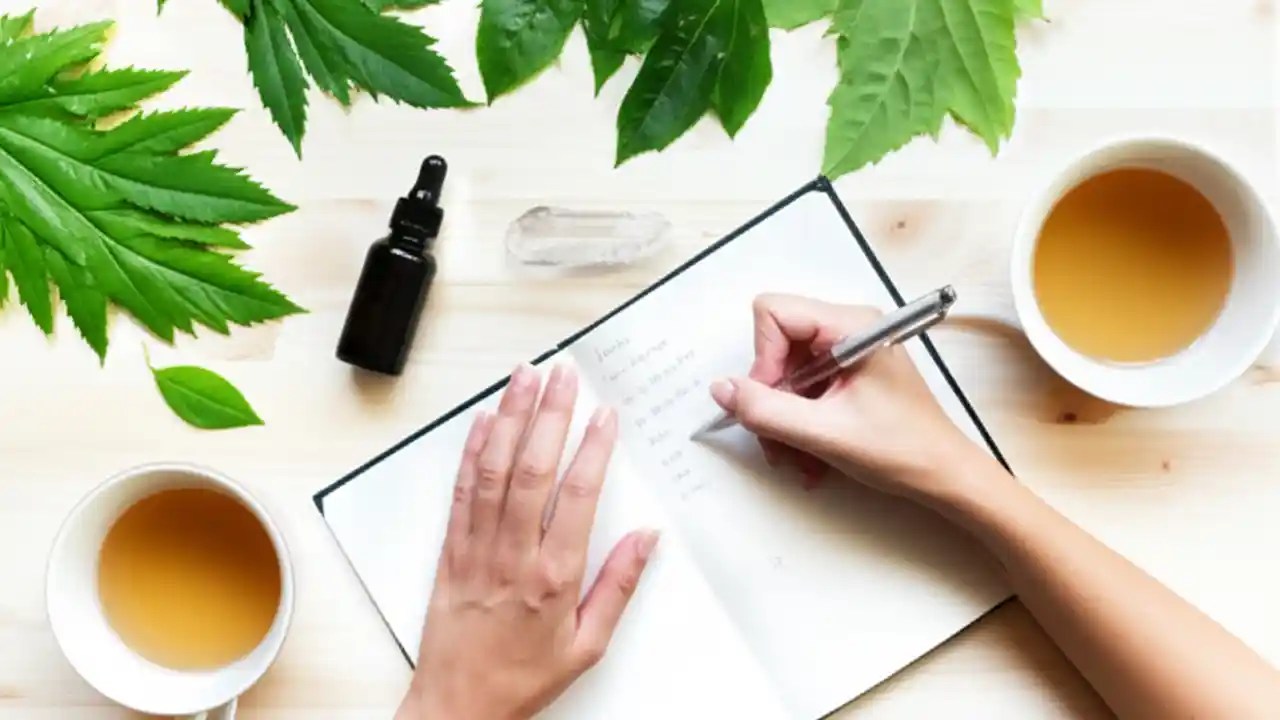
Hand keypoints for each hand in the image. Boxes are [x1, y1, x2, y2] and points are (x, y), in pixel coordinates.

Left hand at [397, 364, 659, 719]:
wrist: (457, 706)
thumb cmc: (522, 677)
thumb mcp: (588, 644)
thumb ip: (618, 585)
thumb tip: (647, 537)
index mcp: (553, 577)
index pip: (576, 496)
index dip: (592, 449)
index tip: (605, 415)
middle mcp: (512, 554)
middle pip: (532, 468)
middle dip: (549, 414)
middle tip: (563, 373)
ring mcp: (476, 547)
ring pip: (493, 469)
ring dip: (509, 417)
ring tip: (524, 377)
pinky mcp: (450, 549)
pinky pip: (461, 490)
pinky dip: (471, 450)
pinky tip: (483, 420)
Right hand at [709, 294, 1007, 508]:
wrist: (945, 477)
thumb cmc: (902, 450)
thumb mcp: (825, 433)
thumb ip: (767, 410)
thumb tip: (720, 389)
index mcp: (852, 326)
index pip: (775, 313)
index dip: (762, 358)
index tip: (769, 401)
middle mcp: (849, 329)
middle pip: (777, 346)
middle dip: (770, 398)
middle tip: (776, 441)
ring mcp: (848, 352)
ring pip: (786, 374)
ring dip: (782, 420)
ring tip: (796, 459)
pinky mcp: (848, 375)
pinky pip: (804, 390)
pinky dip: (798, 424)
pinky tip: (809, 458)